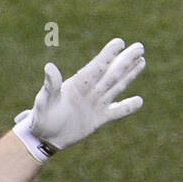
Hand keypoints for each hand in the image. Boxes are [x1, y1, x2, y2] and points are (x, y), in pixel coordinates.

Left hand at [22, 38, 145, 150]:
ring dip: (130, 74)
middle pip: (111, 73)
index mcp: (78, 84)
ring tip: (142, 61)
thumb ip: (50, 85)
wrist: (43, 139)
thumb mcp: (44, 101)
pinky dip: (127, 107)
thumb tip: (49, 67)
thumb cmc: (41, 118)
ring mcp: (95, 104)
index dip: (108, 55)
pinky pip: (116, 112)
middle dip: (125, 60)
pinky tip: (139, 101)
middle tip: (139, 47)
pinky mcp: (98, 119)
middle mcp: (89, 91)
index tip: (120, 42)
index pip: (96, 67)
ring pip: (116, 87)